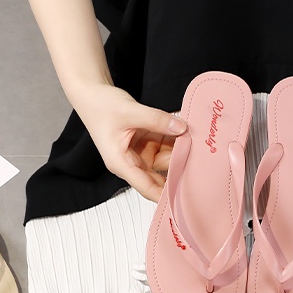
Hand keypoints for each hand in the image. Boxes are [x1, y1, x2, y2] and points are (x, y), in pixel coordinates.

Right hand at [72, 84, 186, 201]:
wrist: (92, 93)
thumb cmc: (100, 106)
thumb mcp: (130, 111)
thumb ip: (157, 119)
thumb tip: (181, 127)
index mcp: (121, 163)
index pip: (147, 187)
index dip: (166, 195)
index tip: (185, 199)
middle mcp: (131, 162)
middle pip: (160, 175)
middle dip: (178, 168)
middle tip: (200, 162)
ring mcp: (139, 153)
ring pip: (165, 159)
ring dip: (179, 150)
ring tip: (195, 140)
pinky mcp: (145, 143)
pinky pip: (164, 145)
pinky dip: (174, 139)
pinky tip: (187, 133)